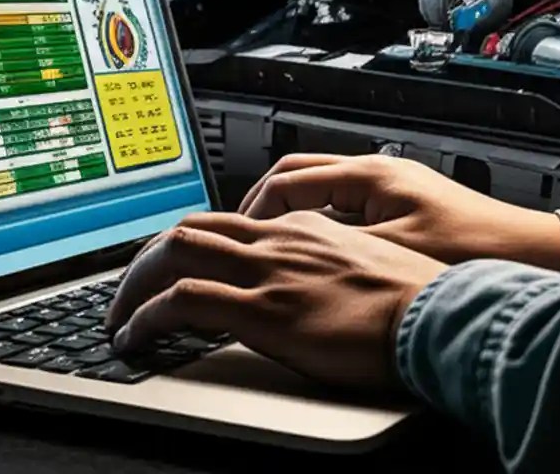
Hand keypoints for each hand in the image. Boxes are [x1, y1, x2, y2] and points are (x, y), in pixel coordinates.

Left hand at [106, 210, 447, 389]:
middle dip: (146, 257)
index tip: (172, 265)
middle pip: (189, 228)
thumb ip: (332, 270)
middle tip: (127, 287)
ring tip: (118, 314)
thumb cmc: (418, 302)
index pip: (229, 222)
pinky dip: (145, 318)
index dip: (190, 242)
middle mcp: (280, 240)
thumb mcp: (369, 272)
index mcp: (306, 229)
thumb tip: (316, 289)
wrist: (441, 317)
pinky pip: (181, 304)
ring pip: (174, 254)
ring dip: (134, 284)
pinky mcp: (263, 311)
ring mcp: (268, 272)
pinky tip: (133, 337)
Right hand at [239, 154, 559, 269]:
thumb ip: (332, 249)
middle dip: (265, 203)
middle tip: (246, 235)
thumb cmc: (472, 251)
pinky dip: (321, 222)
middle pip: (299, 174)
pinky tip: (322, 253)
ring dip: (294, 212)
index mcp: (368, 175)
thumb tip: (285, 253)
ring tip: (276, 246)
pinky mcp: (405, 203)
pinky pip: (346, 204)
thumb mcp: (388, 254)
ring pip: (322, 188)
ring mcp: (392, 185)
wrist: (526, 254)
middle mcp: (378, 171)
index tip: (240, 235)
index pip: (287, 179)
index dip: (254, 208)